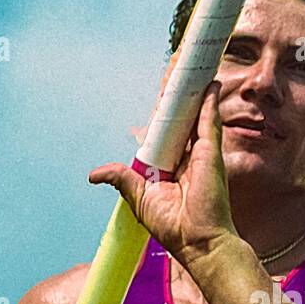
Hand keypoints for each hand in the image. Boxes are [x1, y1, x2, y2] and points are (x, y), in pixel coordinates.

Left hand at [90, 80, 237, 270]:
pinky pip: (208, 118)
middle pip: (180, 113)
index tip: (162, 89)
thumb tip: (95, 174)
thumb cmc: (174, 226)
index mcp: (169, 162)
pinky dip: (207, 98)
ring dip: (191, 86)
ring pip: (194, 110)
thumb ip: (122, 179)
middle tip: (175, 65)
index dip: (162, 107)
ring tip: (188, 61)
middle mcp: (186, 153)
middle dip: (177, 90)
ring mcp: (200, 151)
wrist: (198, 242)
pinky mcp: (210, 151)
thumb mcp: (139, 198)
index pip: (164, 127)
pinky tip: (206, 80)